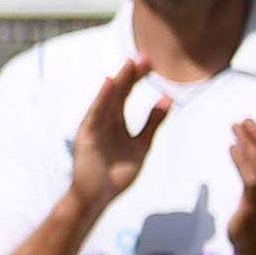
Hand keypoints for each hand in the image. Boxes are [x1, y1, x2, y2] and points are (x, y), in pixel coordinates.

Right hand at [69, 58, 168, 210]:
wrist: (99, 197)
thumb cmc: (117, 174)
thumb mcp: (142, 145)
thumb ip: (152, 123)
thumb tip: (167, 100)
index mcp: (116, 121)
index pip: (126, 93)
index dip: (137, 78)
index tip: (151, 63)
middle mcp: (104, 120)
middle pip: (118, 92)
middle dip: (130, 74)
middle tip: (144, 57)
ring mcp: (95, 126)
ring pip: (108, 99)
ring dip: (118, 81)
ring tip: (128, 64)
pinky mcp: (87, 135)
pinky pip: (96, 113)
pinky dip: (102, 98)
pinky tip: (109, 84)